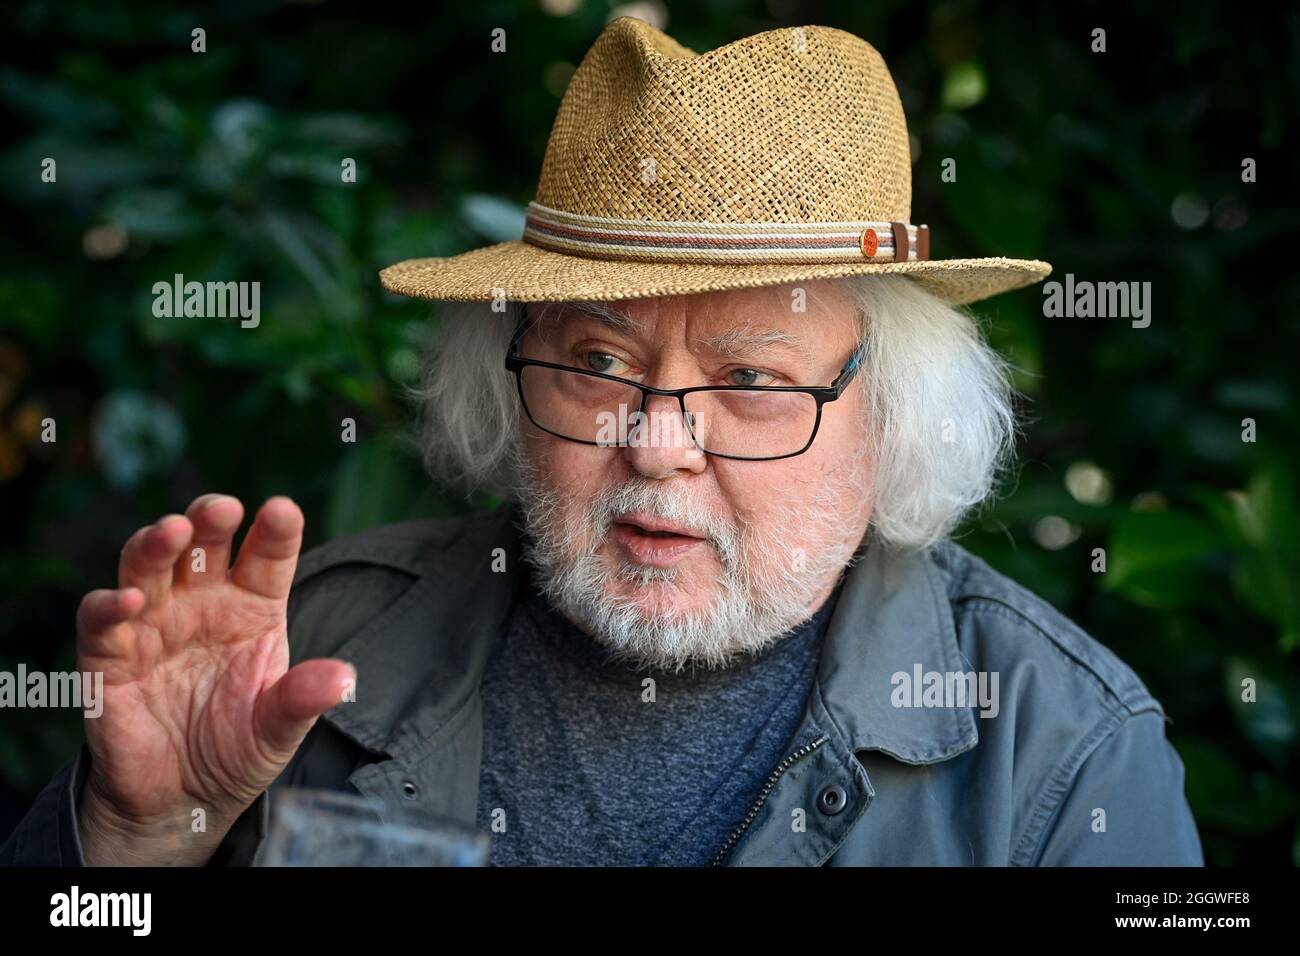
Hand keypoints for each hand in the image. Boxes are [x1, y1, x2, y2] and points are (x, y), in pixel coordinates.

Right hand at [74, 495, 353, 864]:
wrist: (181, 799)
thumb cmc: (236, 749)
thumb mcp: (278, 729)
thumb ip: (302, 699)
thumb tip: (344, 678)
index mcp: (253, 608)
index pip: (267, 556)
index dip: (275, 530)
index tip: (283, 510)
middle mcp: (203, 605)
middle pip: (204, 545)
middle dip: (210, 518)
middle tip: (222, 508)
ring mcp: (154, 625)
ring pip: (148, 564)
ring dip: (157, 544)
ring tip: (173, 530)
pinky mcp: (109, 656)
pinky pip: (102, 620)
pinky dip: (110, 604)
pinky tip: (130, 600)